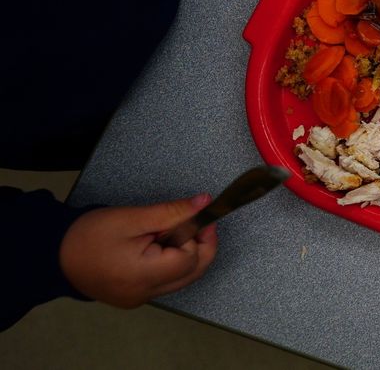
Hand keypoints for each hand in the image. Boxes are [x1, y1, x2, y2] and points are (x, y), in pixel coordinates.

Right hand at [59, 195, 219, 307]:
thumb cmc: (85, 237)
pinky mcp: (135, 297)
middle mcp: (144, 293)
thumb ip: (171, 212)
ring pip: (183, 279)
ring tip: (169, 233)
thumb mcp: (131, 218)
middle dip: (201, 246)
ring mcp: (140, 298)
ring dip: (187, 255)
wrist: (53, 256)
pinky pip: (167, 282)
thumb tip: (203, 203)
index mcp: (143, 276)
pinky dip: (172, 264)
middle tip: (194, 223)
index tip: (195, 217)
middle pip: (194, 273)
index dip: (198, 236)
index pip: (191, 259)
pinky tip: (159, 247)